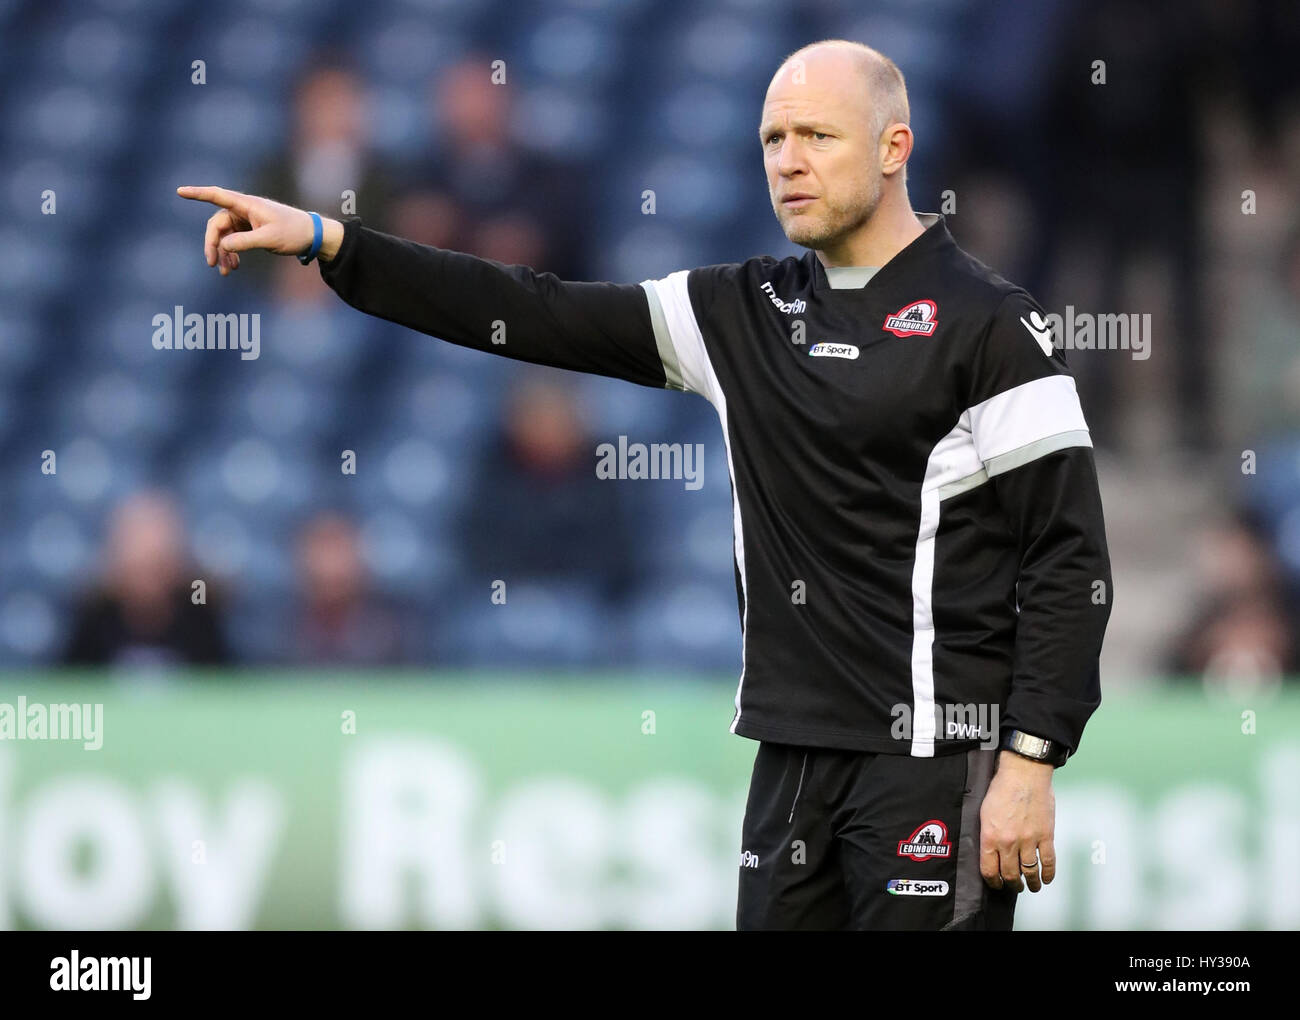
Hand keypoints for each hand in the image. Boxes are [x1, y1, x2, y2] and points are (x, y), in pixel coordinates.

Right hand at [175, 186, 341, 273]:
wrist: (311, 236)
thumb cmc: (293, 232)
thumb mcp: (269, 239)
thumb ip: (245, 242)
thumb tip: (223, 246)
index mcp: (248, 205)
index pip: (218, 196)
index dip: (198, 194)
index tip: (180, 191)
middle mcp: (244, 210)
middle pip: (218, 224)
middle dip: (213, 244)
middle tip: (212, 264)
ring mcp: (246, 220)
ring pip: (225, 235)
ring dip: (223, 253)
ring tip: (226, 271)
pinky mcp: (250, 229)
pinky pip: (234, 241)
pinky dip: (232, 253)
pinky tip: (234, 267)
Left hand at [978, 750, 1055, 892]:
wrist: (1024, 773)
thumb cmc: (1002, 788)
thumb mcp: (984, 812)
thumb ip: (987, 833)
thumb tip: (989, 851)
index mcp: (990, 836)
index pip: (989, 870)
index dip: (992, 881)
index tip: (996, 884)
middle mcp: (1009, 842)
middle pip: (1010, 874)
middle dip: (1011, 884)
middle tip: (1014, 886)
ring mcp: (1029, 840)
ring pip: (1029, 872)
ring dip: (1030, 883)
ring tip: (1030, 886)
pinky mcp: (1046, 836)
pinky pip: (1048, 862)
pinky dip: (1048, 874)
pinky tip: (1046, 879)